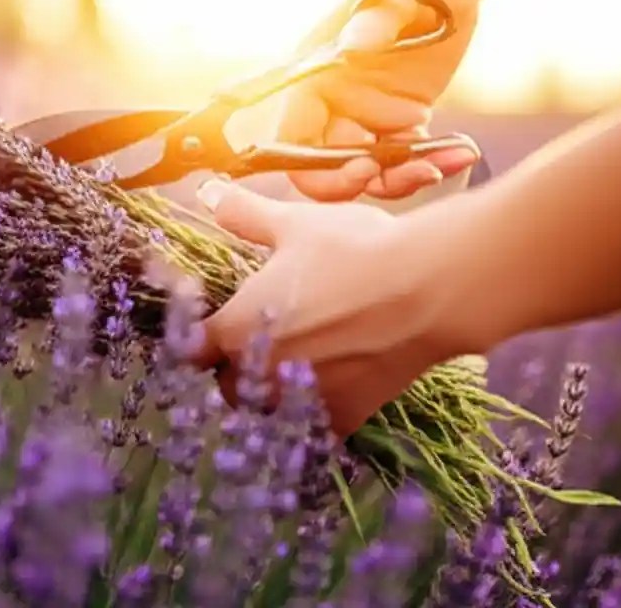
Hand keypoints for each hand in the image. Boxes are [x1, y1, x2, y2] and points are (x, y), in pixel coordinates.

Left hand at [194, 177, 481, 435]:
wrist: (426, 289)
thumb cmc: (352, 250)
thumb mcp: (294, 223)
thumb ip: (246, 215)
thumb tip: (212, 195)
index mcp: (234, 329)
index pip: (194, 350)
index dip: (200, 339)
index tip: (215, 327)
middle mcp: (257, 375)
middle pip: (229, 384)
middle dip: (237, 367)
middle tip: (263, 340)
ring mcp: (298, 402)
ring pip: (268, 408)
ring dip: (273, 392)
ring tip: (300, 363)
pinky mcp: (342, 417)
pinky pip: (314, 426)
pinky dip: (318, 412)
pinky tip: (335, 385)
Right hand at [273, 0, 482, 201]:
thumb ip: (378, 17)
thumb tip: (352, 46)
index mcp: (316, 74)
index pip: (293, 139)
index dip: (316, 168)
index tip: (366, 168)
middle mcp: (331, 101)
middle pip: (326, 167)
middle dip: (366, 182)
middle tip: (418, 173)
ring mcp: (362, 114)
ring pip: (366, 171)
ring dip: (403, 178)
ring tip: (446, 163)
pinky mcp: (395, 122)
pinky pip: (402, 159)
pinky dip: (431, 163)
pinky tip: (462, 152)